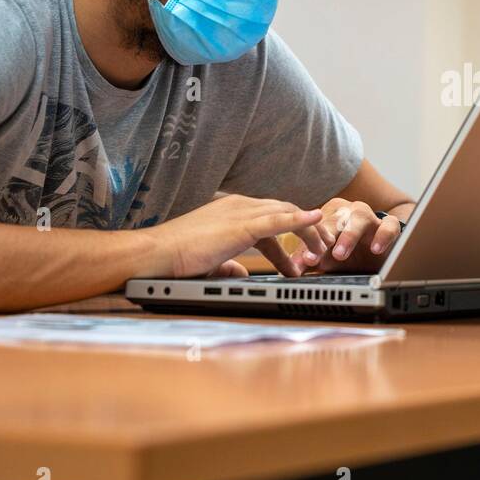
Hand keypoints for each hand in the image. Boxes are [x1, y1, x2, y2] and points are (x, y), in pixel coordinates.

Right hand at [143, 194, 324, 277]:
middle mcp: (239, 206)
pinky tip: (315, 219)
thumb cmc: (176, 258)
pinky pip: (278, 219)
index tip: (300, 258)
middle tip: (321, 252)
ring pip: (287, 214)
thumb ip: (229, 265)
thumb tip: (242, 273)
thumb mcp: (211, 261)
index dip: (290, 237)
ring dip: (309, 232)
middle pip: (285, 212)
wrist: (157, 255)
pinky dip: (299, 219)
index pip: (271, 219)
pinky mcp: (242, 225)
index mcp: (232, 212)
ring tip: (322, 250)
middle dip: (306, 232)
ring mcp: (241, 212)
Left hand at [293, 198, 405, 273]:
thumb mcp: (326, 257)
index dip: (309, 242)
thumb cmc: (348, 252)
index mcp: (330, 214)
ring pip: (360, 218)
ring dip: (349, 236)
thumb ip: (309, 260)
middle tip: (316, 257)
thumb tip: (291, 269)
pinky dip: (382, 235)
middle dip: (325, 237)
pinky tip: (375, 249)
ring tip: (340, 254)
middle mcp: (349, 211)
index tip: (304, 261)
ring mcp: (370, 217)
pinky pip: (389, 225)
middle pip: (336, 219)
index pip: (317, 225)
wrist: (377, 253)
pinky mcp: (390, 226)